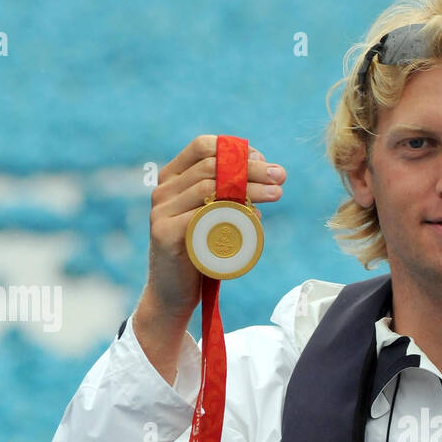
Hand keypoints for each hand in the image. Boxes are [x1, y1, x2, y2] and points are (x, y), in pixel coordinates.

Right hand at [146, 135, 285, 322]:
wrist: (173, 294)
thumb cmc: (199, 253)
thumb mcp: (215, 217)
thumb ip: (231, 196)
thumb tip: (269, 177)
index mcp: (172, 178)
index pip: (202, 146)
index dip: (235, 149)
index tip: (264, 162)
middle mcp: (163, 190)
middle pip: (211, 166)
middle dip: (251, 168)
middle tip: (280, 177)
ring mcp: (161, 211)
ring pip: (209, 187)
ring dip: (249, 188)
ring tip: (276, 193)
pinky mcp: (165, 233)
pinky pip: (201, 215)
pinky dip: (231, 214)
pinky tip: (254, 219)